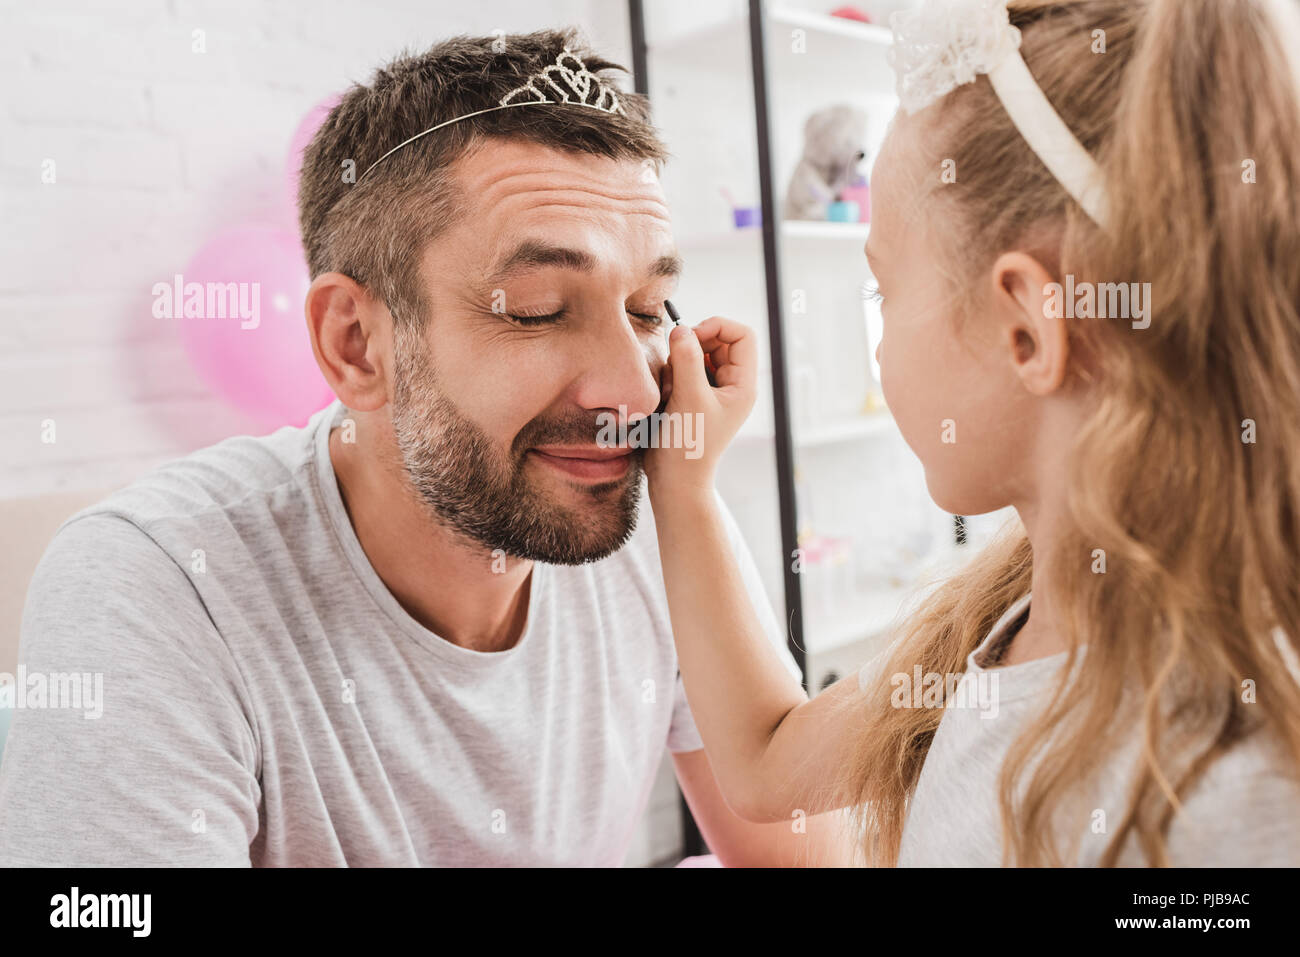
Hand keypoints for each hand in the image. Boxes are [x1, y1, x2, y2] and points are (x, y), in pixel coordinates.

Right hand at [645, 316, 756, 496]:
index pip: (742, 335)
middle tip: (675, 362)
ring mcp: (712, 392)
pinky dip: (671, 376)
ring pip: (697, 355)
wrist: (674, 480)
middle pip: (718, 342)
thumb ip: (686, 359)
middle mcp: (731, 386)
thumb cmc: (688, 444)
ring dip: (678, 364)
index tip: (690, 336)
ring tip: (671, 389)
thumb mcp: (689, 397)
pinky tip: (666, 396)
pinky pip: (683, 371)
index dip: (718, 326)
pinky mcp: (693, 398)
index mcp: (742, 385)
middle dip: (693, 346)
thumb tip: (680, 328)